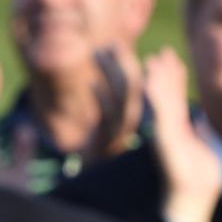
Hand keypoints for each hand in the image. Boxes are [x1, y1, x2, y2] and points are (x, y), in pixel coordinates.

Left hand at [86, 45, 144, 161]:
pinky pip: (107, 119)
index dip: (127, 64)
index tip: (116, 43)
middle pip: (132, 89)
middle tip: (108, 43)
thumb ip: (105, 101)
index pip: (136, 85)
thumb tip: (99, 72)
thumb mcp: (102, 121)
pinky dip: (101, 100)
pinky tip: (92, 84)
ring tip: (96, 55)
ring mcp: (119, 135)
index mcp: (132, 117)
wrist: (86, 177)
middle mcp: (130, 125)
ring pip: (121, 100)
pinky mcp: (106, 144)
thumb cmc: (94, 147)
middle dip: (122, 64)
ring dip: (109, 75)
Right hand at [145, 47, 221, 221]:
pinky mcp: (164, 136)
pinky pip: (159, 110)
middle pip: (167, 93)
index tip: (176, 59)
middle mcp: (169, 128)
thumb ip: (201, 134)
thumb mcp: (205, 149)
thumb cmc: (199, 181)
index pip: (177, 98)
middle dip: (167, 72)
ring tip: (156, 58)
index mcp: (179, 130)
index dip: (176, 78)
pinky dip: (155, 92)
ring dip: (159, 77)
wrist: (193, 200)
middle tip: (165, 51)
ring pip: (161, 99)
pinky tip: (150, 77)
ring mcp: (165, 131)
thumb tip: (203, 122)